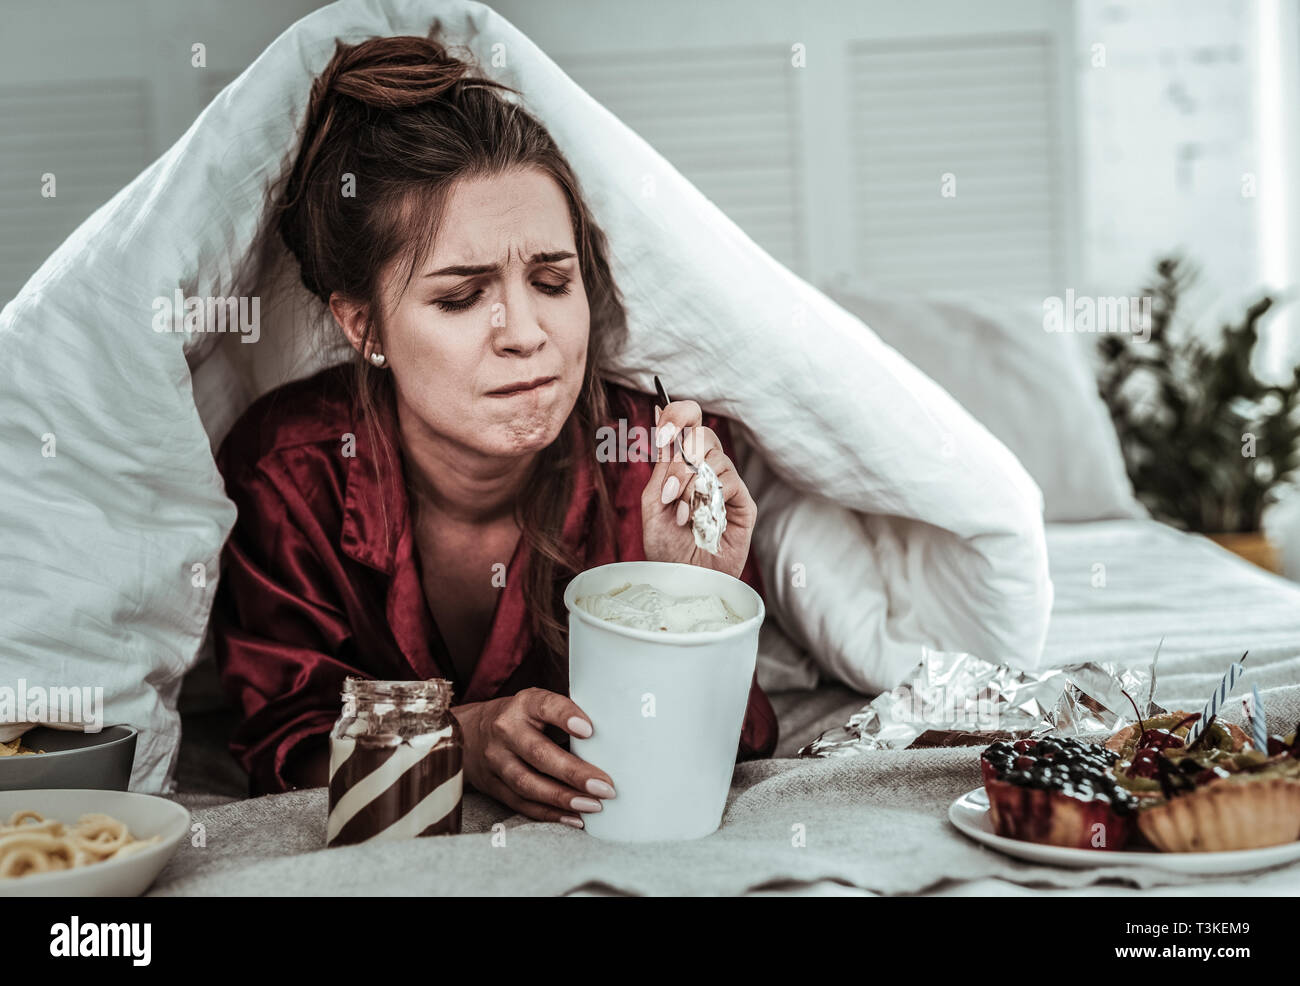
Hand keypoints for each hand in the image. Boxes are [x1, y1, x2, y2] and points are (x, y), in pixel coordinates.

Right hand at [450, 689, 615, 827]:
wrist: (465, 735)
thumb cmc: (518, 718)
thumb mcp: (535, 704)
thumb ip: (564, 716)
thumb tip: (611, 736)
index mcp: (523, 705)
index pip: (545, 706)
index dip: (566, 716)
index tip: (589, 730)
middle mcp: (506, 731)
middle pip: (539, 754)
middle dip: (574, 773)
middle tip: (605, 786)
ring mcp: (496, 760)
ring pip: (529, 784)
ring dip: (563, 799)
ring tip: (594, 806)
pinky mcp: (493, 786)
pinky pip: (522, 804)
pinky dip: (549, 814)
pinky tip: (574, 818)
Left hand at [642, 399, 756, 579]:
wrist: (683, 581)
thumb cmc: (666, 548)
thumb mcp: (653, 502)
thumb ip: (661, 462)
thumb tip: (659, 412)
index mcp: (682, 465)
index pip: (688, 421)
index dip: (678, 416)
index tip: (664, 432)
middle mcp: (706, 470)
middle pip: (702, 434)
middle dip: (680, 462)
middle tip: (668, 491)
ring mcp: (726, 485)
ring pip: (714, 459)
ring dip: (690, 487)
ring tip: (681, 516)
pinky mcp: (743, 503)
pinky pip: (729, 481)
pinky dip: (709, 499)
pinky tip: (699, 521)